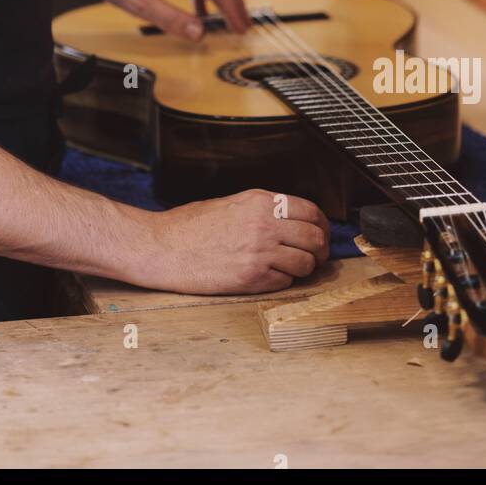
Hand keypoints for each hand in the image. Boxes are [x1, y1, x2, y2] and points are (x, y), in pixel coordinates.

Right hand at [147, 189, 329, 294]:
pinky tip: (269, 276)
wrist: (163, 248)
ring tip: (291, 268)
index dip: (322, 226)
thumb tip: (292, 220)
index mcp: (260, 202)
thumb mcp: (231, 203)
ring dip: (304, 268)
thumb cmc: (190, 226)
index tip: (320, 233)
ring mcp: (260, 253)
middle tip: (314, 256)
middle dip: (319, 250)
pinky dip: (283, 282)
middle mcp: (264, 225)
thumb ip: (264, 210)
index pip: (311, 212)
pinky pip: (286, 282)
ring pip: (306, 264)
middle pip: (315, 239)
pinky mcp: (252, 279)